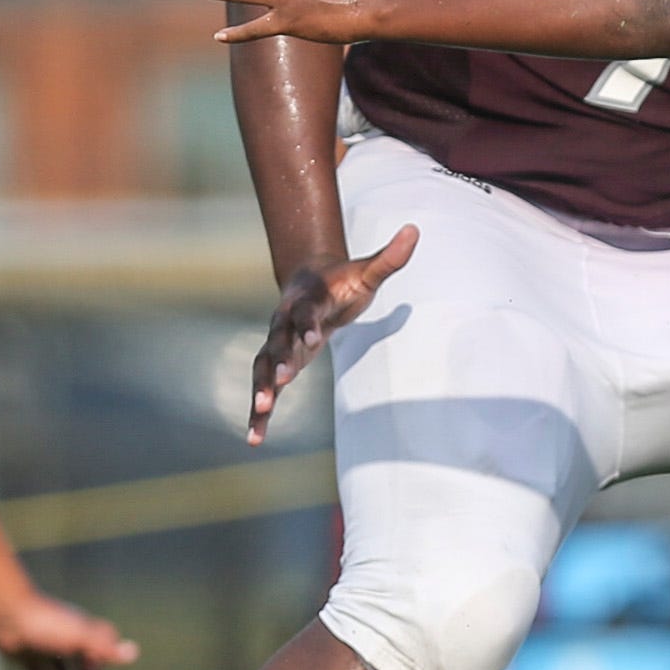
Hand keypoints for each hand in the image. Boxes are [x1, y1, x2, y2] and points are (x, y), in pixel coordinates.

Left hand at [0, 590, 139, 669]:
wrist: (9, 614)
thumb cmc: (48, 625)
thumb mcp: (80, 638)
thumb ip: (106, 648)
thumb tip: (134, 653)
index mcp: (81, 630)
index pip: (102, 641)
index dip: (106, 656)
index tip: (101, 667)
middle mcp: (64, 636)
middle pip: (81, 655)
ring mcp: (44, 644)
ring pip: (58, 664)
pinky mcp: (25, 653)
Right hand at [246, 227, 418, 445]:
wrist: (309, 280)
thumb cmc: (343, 280)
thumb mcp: (367, 270)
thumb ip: (389, 257)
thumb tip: (414, 230)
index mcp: (308, 299)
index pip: (306, 312)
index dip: (309, 325)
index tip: (315, 341)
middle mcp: (286, 321)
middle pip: (279, 341)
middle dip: (280, 360)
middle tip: (282, 382)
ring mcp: (278, 343)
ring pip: (263, 367)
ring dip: (260, 390)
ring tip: (258, 416)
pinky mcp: (277, 363)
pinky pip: (265, 388)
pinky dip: (260, 413)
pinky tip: (254, 439)